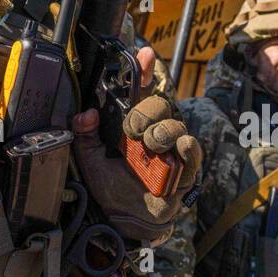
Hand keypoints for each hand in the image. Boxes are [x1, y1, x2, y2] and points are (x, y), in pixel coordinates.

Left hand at [71, 45, 200, 242]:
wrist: (122, 222)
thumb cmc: (109, 189)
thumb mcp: (89, 160)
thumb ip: (85, 135)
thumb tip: (85, 113)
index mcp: (131, 126)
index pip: (139, 92)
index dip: (143, 71)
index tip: (144, 54)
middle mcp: (152, 133)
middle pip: (160, 105)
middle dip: (146, 112)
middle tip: (132, 129)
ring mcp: (170, 151)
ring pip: (176, 125)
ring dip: (162, 132)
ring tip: (149, 146)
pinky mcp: (184, 171)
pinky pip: (192, 152)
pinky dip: (187, 147)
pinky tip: (179, 147)